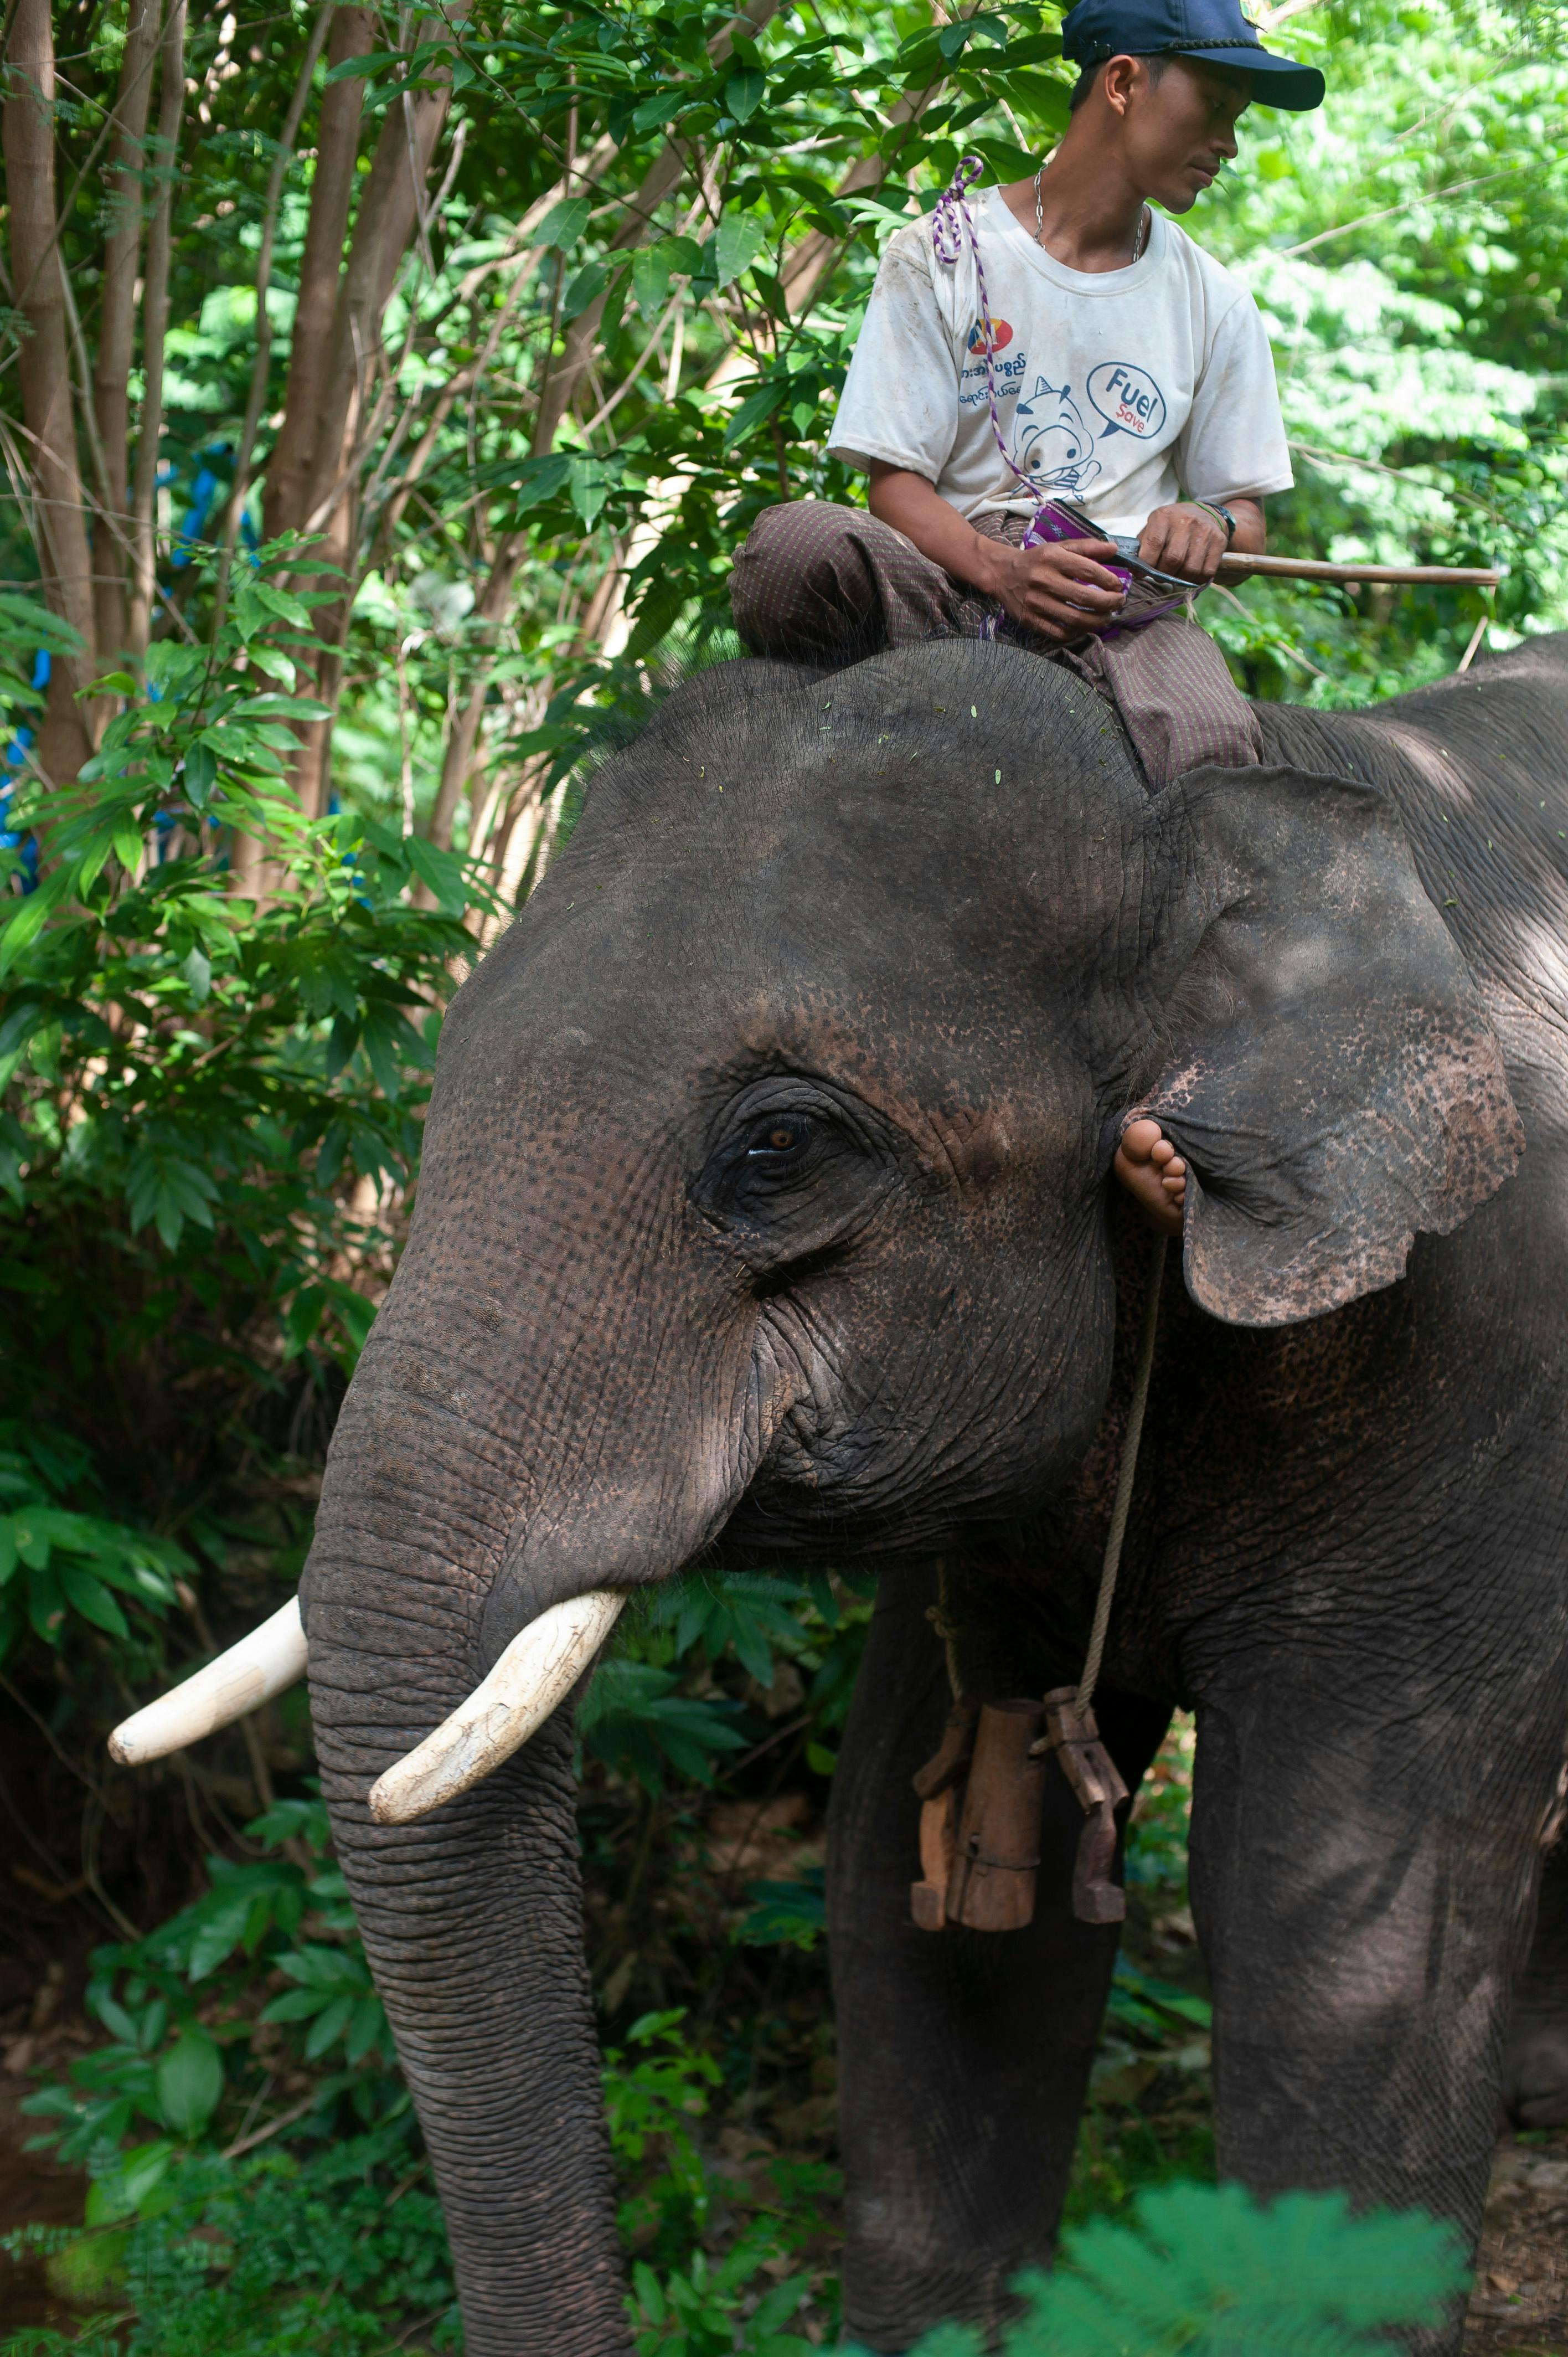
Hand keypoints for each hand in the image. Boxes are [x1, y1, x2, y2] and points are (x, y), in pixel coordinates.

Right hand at [974, 534, 1127, 640]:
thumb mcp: (1060, 547)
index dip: (1109, 581)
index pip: (1089, 571)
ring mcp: (1035, 602)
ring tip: (1106, 616)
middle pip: (1085, 598)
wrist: (1002, 574)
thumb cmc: (1037, 560)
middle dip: (1109, 603)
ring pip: (1074, 619)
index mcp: (1053, 558)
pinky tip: (1085, 626)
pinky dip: (1077, 633)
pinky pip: (1059, 633)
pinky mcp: (1029, 620)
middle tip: (1118, 603)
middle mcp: (1043, 580)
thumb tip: (1114, 550)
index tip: (1118, 586)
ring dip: (1097, 621)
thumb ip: (1087, 547)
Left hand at [1137, 502, 1226, 584]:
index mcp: (1164, 516)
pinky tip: (1189, 575)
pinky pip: (1206, 572)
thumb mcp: (1155, 526)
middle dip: (1163, 574)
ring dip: (1179, 579)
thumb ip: (1143, 545)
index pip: (1154, 544)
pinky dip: (1195, 580)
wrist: (1206, 514)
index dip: (1145, 565)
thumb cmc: (1173, 526)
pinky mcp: (1219, 542)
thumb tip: (1132, 568)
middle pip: (1173, 560)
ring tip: (1175, 575)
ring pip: (1190, 569)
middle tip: (1160, 576)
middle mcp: (1186, 521)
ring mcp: (1204, 531)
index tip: (1140, 574)